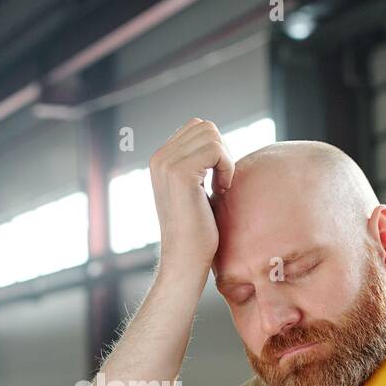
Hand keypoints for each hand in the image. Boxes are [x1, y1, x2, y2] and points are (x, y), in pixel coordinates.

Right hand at [149, 118, 234, 276]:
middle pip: (205, 127)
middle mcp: (158, 157)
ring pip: (211, 135)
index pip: (197, 128)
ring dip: (225, 160)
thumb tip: (213, 136)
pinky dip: (227, 168)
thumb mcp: (193, 188)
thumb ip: (196, 162)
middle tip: (220, 183)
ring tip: (220, 187)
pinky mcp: (180, 173)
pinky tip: (221, 190)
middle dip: (222, 152)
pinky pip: (216, 150)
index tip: (214, 179)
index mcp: (159, 159)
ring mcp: (166, 163)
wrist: (185, 258)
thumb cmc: (196, 230)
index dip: (215, 149)